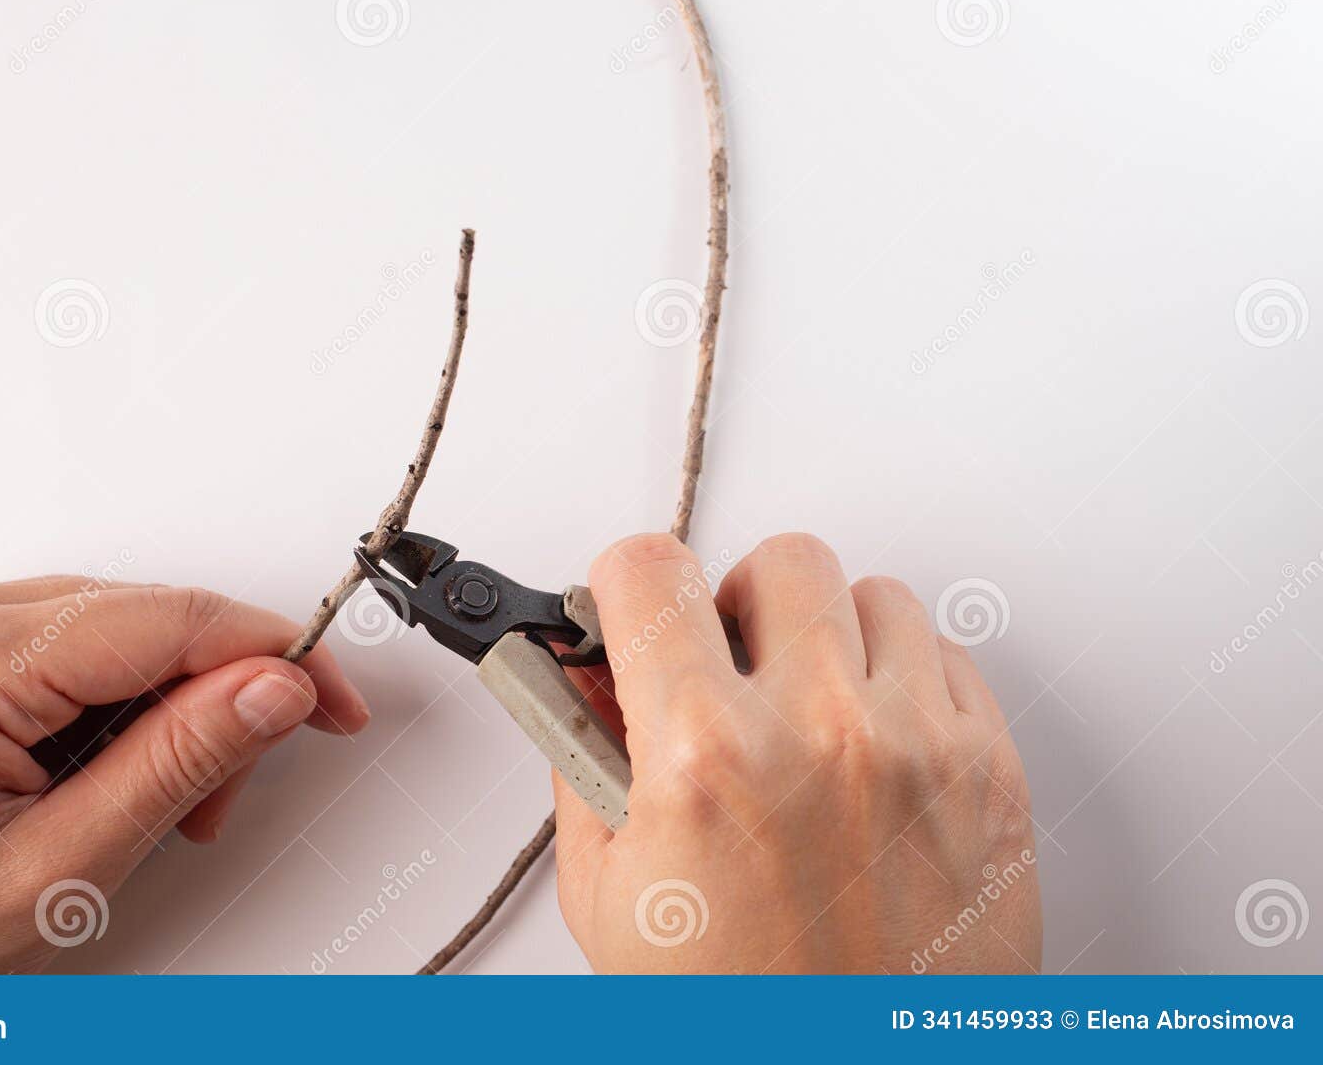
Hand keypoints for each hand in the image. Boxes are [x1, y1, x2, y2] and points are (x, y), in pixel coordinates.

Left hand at [0, 575, 367, 973]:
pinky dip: (98, 709)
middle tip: (220, 798)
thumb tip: (272, 687)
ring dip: (154, 713)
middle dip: (205, 703)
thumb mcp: (58, 870)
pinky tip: (94, 778)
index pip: (164, 618)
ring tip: (142, 810)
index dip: (270, 653)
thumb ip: (179, 763)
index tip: (330, 698)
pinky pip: (53, 647)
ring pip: (103, 632)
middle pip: (137, 621)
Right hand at [552, 533, 1039, 972]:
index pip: (650, 573)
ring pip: (874, 595)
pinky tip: (871, 736)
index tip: (632, 602)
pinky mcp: (990, 771)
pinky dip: (904, 678)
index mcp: (707, 756)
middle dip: (737, 602)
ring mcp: (917, 744)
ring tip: (808, 706)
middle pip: (779, 560)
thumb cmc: (743, 1014)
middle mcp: (820, 731)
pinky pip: (949, 654)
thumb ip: (585, 762)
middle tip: (727, 662)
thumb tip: (587, 677)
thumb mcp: (609, 895)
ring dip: (830, 635)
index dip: (625, 581)